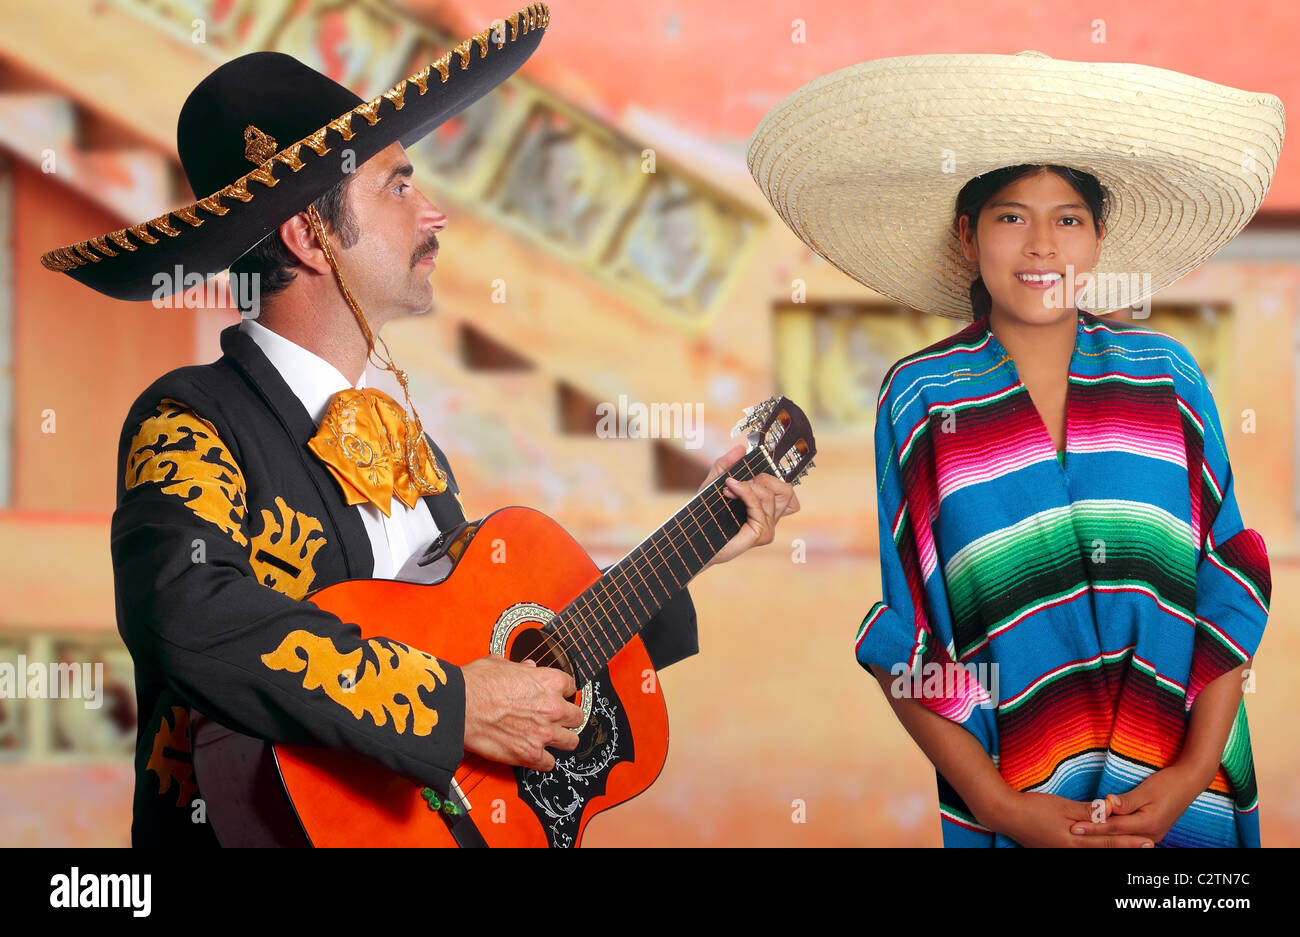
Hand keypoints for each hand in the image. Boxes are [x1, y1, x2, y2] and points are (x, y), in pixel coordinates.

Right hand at [460, 656, 582, 770]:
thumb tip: (528, 668)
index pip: (570, 686)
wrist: (459, 707)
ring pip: (572, 741)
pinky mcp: (531, 755)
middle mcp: (552, 707)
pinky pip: (550, 763)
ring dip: (561, 740)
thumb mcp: (500, 663)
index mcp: (548, 681)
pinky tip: (534, 755)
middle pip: (577, 716)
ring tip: (550, 739)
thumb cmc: (476, 683)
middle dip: (567, 718)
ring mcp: (544, 733)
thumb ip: (521, 668)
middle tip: (556, 720)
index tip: (556, 697)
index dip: (561, 692)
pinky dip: (542, 761)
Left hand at [698, 443, 799, 569]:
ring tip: (729, 488)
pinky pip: (759, 505)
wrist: (692, 539)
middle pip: (786, 491)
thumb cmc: (704, 517)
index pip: (786, 491)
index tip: (748, 470)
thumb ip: (725, 465)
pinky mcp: (761, 534)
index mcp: (764, 508)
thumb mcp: (712, 484)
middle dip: (763, 478)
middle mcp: (769, 519)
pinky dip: (746, 494)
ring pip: (770, 495)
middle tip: (740, 481)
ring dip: (748, 486)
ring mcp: (766, 528)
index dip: (772, 476)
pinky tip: (730, 492)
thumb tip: (741, 448)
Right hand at [993, 791, 1153, 846]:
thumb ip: (1087, 812)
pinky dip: (1096, 849)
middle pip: (1103, 852)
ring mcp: (1062, 853)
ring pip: (1093, 853)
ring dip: (1112, 850)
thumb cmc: (1033, 808)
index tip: (1147, 842)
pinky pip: (1081, 852)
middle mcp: (1070, 851)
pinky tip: (1101, 847)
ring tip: (1130, 848)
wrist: (1006, 815)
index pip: (1107, 842)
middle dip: (1125, 849)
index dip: (1128, 842)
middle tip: (1148, 847)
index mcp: (1073, 841)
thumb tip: (1108, 812)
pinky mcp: (1056, 850)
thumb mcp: (1062, 806)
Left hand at [1068, 766, 1201, 844]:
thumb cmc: (1167, 783)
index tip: (1074, 826)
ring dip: (1102, 837)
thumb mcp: (1146, 790)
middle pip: (1116, 837)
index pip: (1113, 828)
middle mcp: (1151, 835)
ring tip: (1082, 835)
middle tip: (1072, 832)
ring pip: (1122, 839)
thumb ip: (1127, 801)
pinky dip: (1114, 835)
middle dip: (1094, 835)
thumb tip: (1108, 805)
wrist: (1189, 783)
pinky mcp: (1152, 831)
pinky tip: (1101, 835)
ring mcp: (1152, 835)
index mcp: (1148, 824)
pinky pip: (1129, 836)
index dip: (1092, 827)